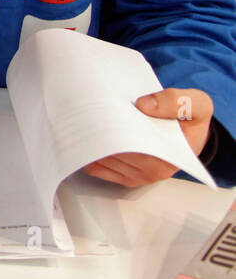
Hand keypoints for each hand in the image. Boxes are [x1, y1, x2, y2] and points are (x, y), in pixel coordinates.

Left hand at [83, 88, 214, 186]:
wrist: (189, 135)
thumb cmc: (189, 120)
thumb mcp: (197, 104)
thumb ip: (178, 101)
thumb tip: (144, 105)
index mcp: (170, 156)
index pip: (132, 142)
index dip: (113, 126)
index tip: (100, 109)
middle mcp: (153, 171)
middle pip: (113, 151)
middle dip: (96, 131)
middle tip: (83, 109)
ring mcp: (138, 176)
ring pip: (103, 160)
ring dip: (90, 141)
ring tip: (80, 118)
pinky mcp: (126, 178)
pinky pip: (99, 169)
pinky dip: (88, 153)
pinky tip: (82, 136)